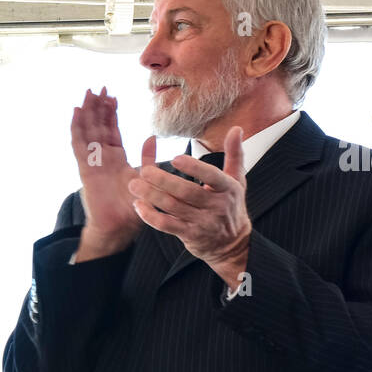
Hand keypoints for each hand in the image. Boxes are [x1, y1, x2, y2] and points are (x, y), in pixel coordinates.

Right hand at [70, 87, 147, 260]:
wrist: (119, 226)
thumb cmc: (132, 206)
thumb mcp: (145, 177)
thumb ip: (148, 157)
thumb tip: (152, 136)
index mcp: (116, 159)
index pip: (112, 130)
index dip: (111, 113)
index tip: (111, 96)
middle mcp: (103, 158)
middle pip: (98, 126)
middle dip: (98, 107)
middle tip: (98, 88)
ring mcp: (93, 162)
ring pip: (88, 131)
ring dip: (88, 113)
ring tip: (88, 94)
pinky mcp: (86, 169)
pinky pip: (80, 145)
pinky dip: (78, 128)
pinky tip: (77, 113)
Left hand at [128, 125, 251, 290]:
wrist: (230, 243)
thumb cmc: (230, 205)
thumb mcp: (237, 180)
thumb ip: (235, 154)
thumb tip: (236, 128)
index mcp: (228, 189)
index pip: (212, 176)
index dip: (194, 168)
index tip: (175, 158)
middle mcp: (216, 206)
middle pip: (187, 192)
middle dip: (163, 181)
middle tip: (143, 170)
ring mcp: (201, 222)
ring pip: (173, 208)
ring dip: (152, 196)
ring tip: (134, 185)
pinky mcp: (188, 234)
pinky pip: (166, 225)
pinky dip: (151, 216)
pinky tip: (139, 205)